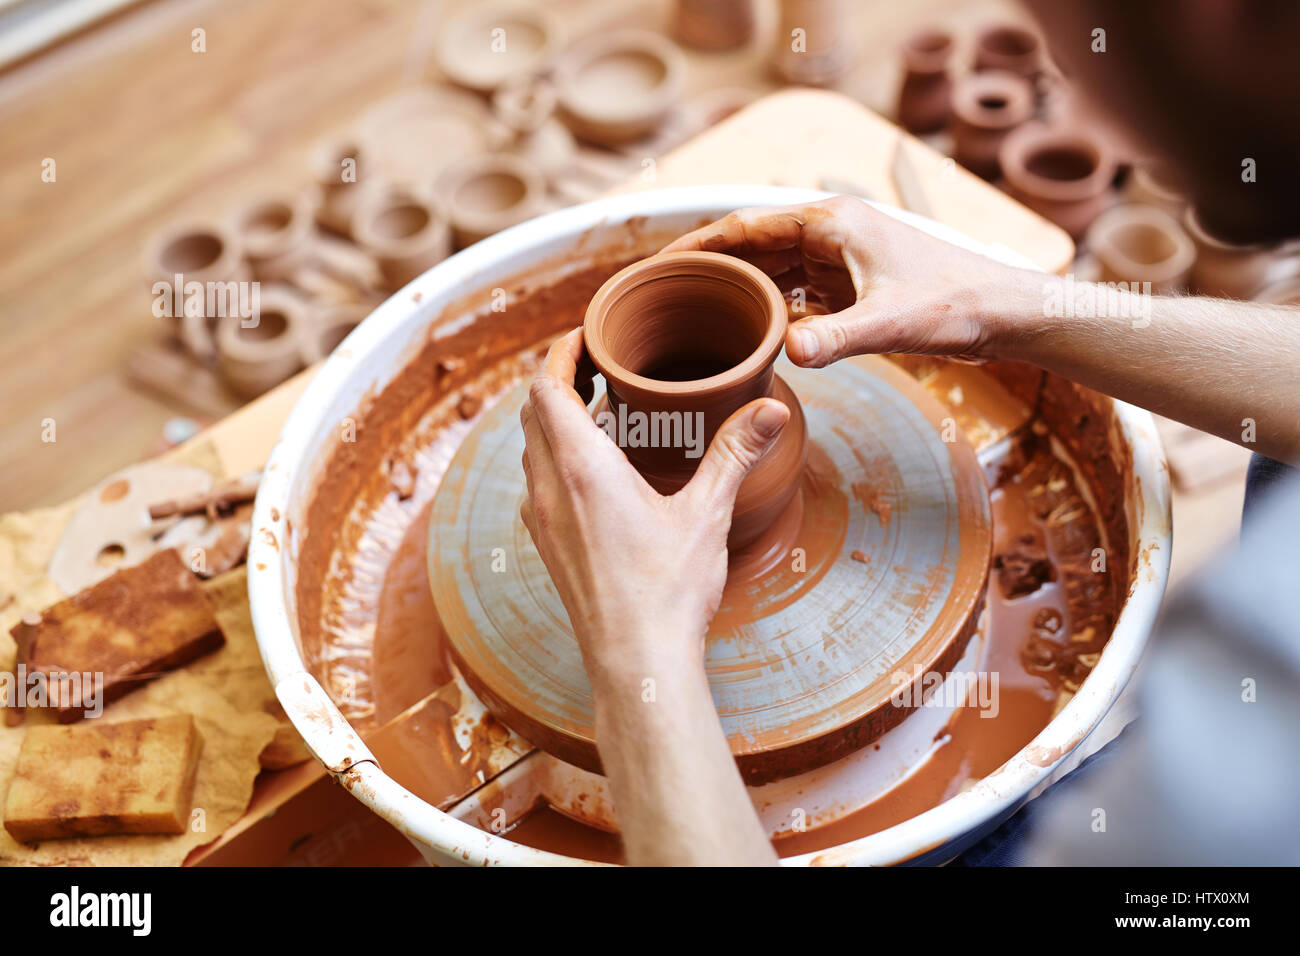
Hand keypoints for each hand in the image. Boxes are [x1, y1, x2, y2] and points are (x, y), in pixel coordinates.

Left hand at [519, 329, 789, 679]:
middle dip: (559, 380)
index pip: (547, 387)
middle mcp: (549, 490)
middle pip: (533, 412)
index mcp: (581, 469)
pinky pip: (538, 484)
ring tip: (600, 409)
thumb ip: (735, 455)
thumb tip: (773, 412)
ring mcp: (542, 522)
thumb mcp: (707, 515)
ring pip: (533, 449)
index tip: (585, 334)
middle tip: (597, 364)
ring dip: (556, 420)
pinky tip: (596, 471)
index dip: (560, 352)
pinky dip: (556, 458)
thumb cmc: (666, 593)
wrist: (636, 663)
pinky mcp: (547, 548)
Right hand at [662, 196, 1041, 366]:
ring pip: (772, 272)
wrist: (1005, 313)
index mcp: (830, 223)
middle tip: (662, 298)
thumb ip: (839, 339)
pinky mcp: (851, 286)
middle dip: (708, 271)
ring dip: (737, 292)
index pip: (744, 227)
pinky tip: (747, 335)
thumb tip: (789, 352)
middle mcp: (829, 233)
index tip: (658, 265)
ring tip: (692, 319)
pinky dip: (768, 310)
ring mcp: (839, 259)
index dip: (698, 245)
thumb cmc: (957, 303)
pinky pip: (795, 294)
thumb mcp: (893, 323)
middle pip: (751, 248)